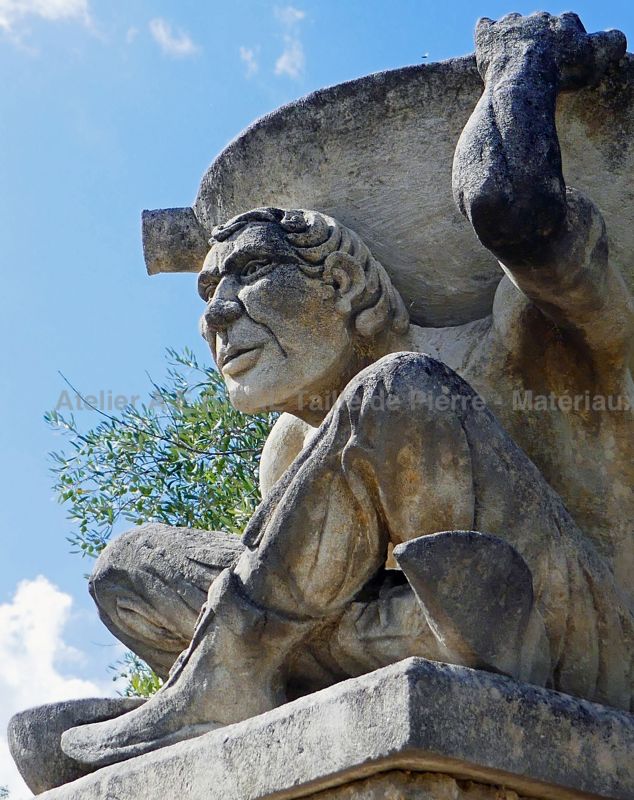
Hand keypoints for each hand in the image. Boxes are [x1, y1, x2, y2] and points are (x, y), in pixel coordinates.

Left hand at [475, 12, 625, 89]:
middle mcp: (537, 17)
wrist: (523, 80)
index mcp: (564, 22)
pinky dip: (486, 35)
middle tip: (536, 61)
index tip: (564, 59)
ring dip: (513, 35)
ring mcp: (511, 24)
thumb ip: (609, 45)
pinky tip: (487, 46)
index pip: (570, 23)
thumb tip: (616, 38)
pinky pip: (484, 27)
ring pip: (512, 22)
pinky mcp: (487, 35)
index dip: (568, 40)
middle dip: (539, 38)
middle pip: (539, 23)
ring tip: (511, 55)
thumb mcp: (594, 60)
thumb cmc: (559, 73)